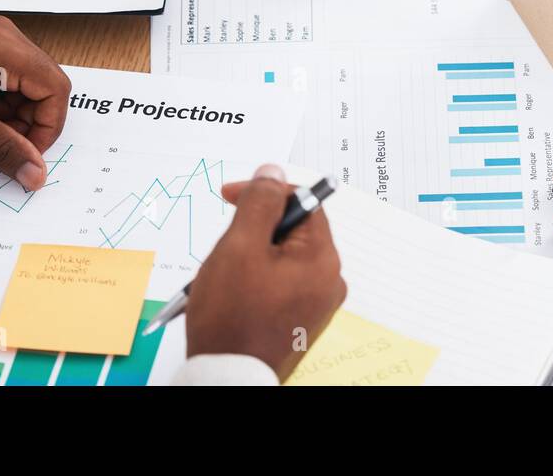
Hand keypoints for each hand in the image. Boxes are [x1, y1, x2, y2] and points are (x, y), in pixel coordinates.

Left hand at [0, 13, 70, 189]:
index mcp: (9, 50)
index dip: (48, 127)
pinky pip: (2, 70)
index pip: (57, 90)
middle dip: (28, 120)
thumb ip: (3, 149)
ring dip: (11, 110)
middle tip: (1, 142)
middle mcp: (6, 36)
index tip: (26, 151)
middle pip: (43, 83)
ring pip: (22, 79)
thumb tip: (35, 174)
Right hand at [185, 164, 346, 379]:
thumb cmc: (232, 318)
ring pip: (281, 257)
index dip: (265, 193)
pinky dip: (255, 278)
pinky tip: (232, 293)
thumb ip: (258, 204)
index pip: (302, 203)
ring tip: (224, 275)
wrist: (228, 379)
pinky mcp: (300, 320)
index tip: (231, 195)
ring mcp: (315, 303)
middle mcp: (328, 281)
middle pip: (291, 231)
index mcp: (323, 259)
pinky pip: (279, 283)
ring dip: (251, 255)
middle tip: (225, 245)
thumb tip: (273, 173)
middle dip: (253, 229)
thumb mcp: (240, 247)